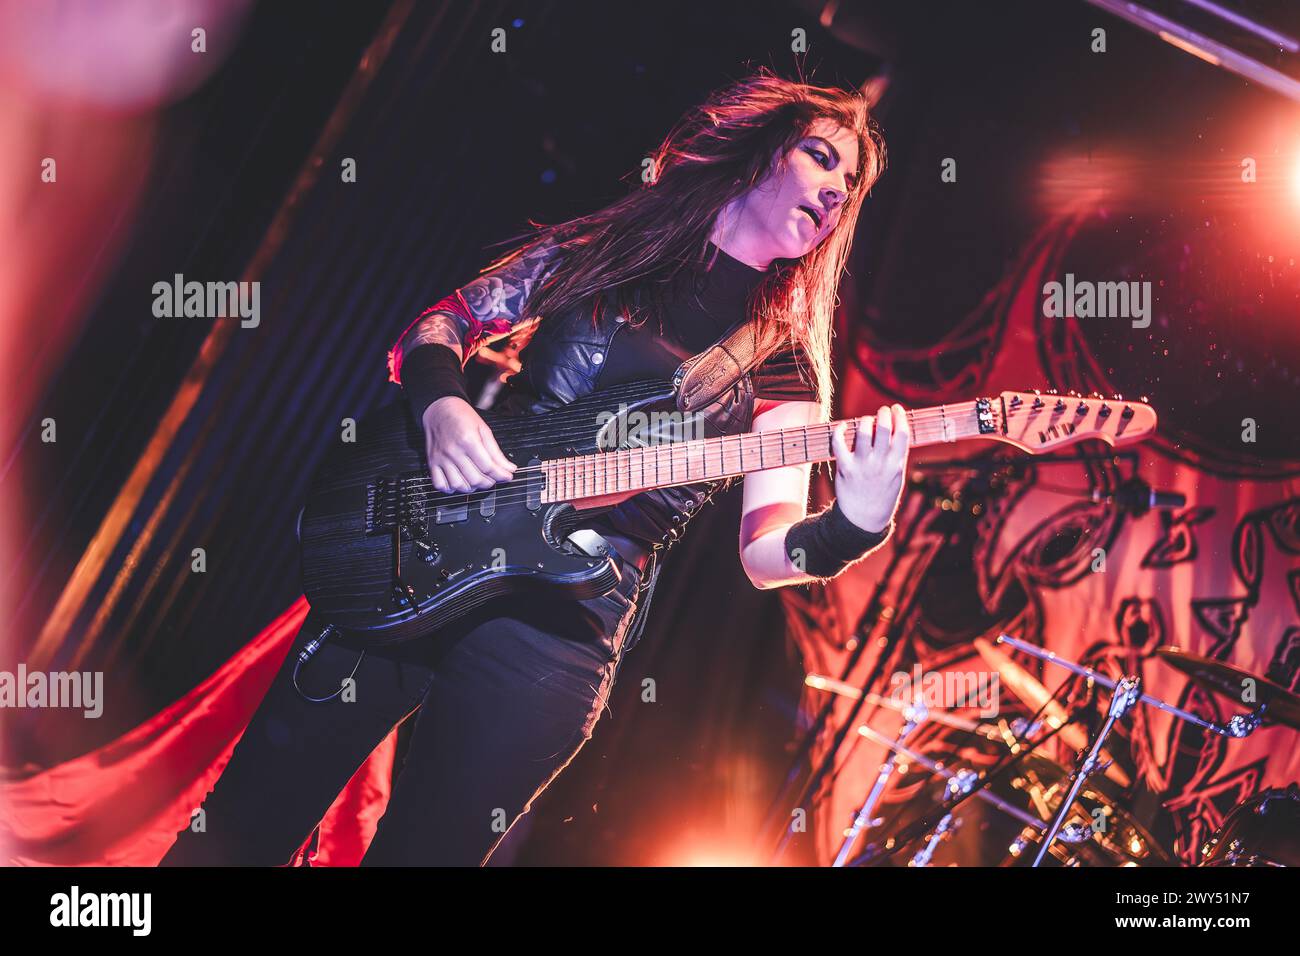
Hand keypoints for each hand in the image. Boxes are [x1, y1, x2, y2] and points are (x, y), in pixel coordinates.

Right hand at [421, 396, 515, 492]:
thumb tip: (508, 468)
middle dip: (489, 482)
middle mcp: (453, 451)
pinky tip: (459, 482)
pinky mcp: (432, 462)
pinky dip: (451, 489)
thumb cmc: (461, 416)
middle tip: (493, 478)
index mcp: (468, 440)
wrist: (439, 409)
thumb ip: (496, 452)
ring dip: (472, 488)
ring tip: (477, 480)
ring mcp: (441, 458)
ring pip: (459, 485)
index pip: (488, 467)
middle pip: (475, 479)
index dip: (501, 475)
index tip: (507, 476)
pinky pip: (440, 485)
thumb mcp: (483, 429)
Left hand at [830, 404, 909, 532]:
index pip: (902, 434)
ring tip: (866, 421)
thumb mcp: (897, 476)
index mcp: (896, 465)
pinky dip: (840, 431)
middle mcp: (880, 464)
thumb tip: (894, 429)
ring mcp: (862, 465)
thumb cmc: (882, 494)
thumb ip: (896, 455)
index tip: (896, 409)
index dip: (900, 416)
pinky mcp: (845, 468)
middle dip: (883, 414)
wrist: (864, 518)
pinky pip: (839, 443)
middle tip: (882, 411)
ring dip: (865, 421)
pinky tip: (843, 427)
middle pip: (883, 428)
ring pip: (863, 432)